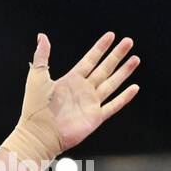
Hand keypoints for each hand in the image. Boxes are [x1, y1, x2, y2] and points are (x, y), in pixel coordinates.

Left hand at [20, 32, 139, 152]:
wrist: (38, 134)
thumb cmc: (34, 108)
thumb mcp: (37, 77)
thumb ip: (42, 57)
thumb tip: (42, 36)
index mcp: (70, 80)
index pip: (89, 60)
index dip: (100, 48)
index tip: (111, 36)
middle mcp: (83, 90)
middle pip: (104, 69)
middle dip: (116, 55)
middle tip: (128, 42)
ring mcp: (90, 103)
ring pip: (112, 83)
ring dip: (124, 72)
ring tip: (135, 59)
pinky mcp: (95, 117)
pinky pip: (113, 105)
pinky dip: (124, 97)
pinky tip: (134, 87)